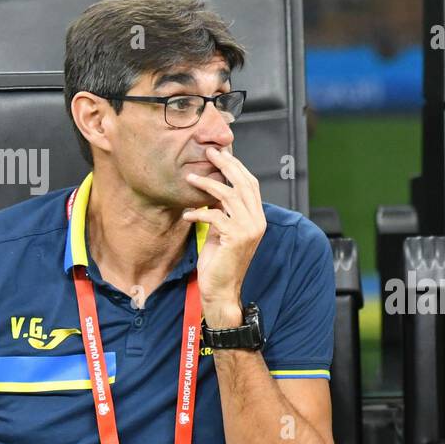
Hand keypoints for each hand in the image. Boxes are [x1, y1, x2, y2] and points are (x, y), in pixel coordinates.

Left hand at [181, 146, 266, 326]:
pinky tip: (186, 214)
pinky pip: (215, 215)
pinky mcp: (236, 237)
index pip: (251, 184)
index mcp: (257, 218)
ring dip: (207, 184)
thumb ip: (225, 212)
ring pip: (229, 195)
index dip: (237, 167)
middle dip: (226, 165)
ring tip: (189, 177)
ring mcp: (249, 229)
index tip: (221, 154)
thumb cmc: (220, 262)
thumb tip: (215, 190)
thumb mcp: (223, 231)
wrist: (222, 290)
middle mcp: (257, 221)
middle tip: (209, 153)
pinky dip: (198, 212)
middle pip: (243, 184)